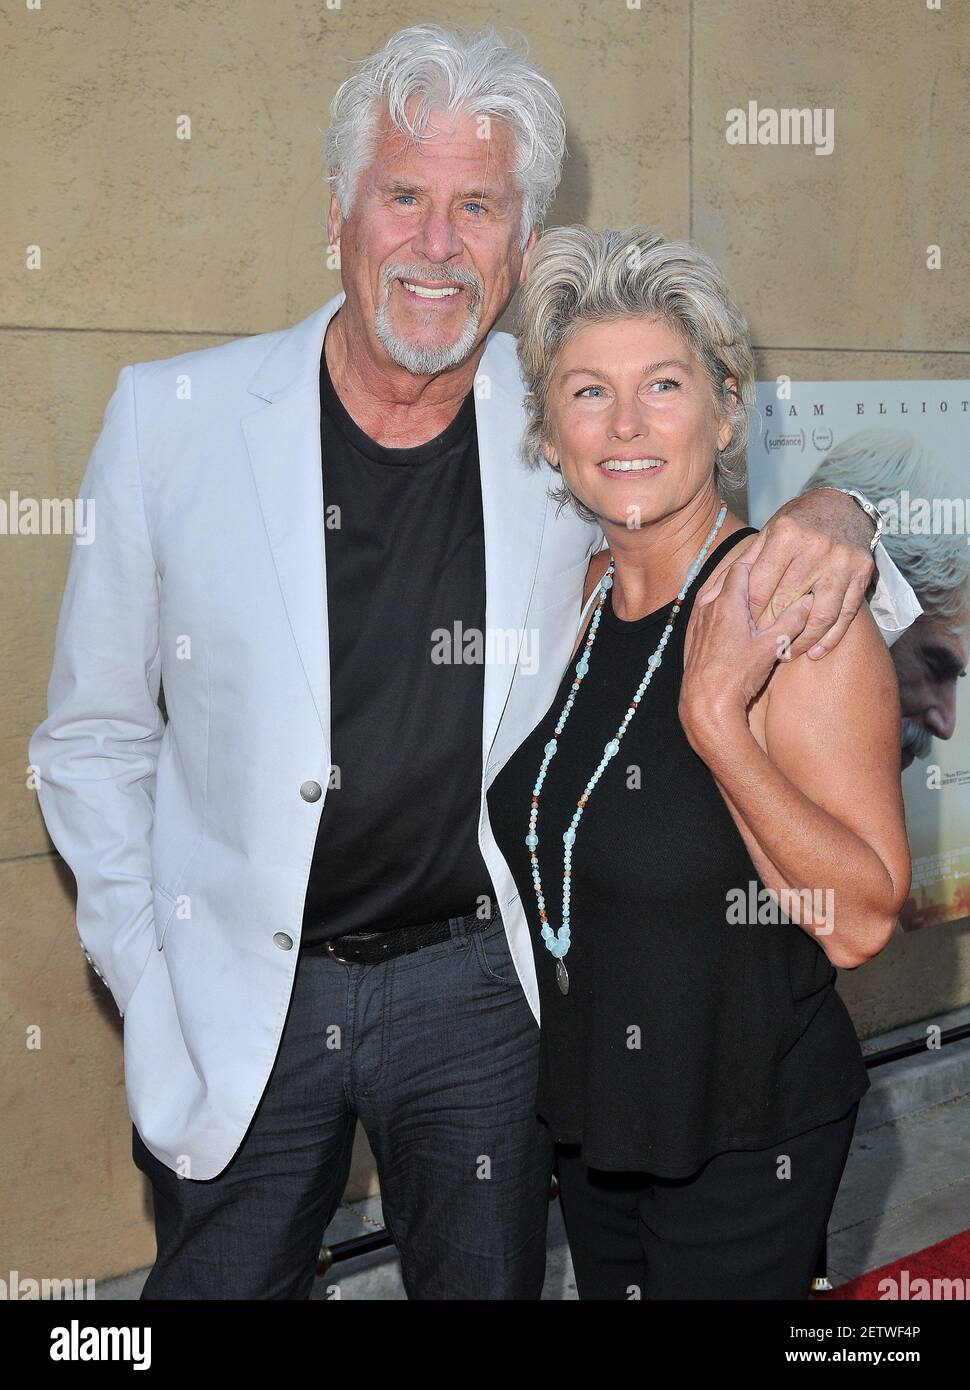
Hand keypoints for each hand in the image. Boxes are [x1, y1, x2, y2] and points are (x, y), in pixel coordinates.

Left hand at [679, 560, 812, 744]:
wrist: (705, 704)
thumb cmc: (737, 676)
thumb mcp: (771, 647)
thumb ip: (792, 621)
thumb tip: (810, 601)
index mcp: (726, 602)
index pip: (743, 565)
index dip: (761, 562)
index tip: (778, 562)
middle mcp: (707, 606)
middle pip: (729, 578)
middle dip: (750, 576)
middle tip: (771, 575)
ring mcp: (697, 620)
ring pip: (718, 594)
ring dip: (736, 592)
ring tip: (757, 595)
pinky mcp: (693, 635)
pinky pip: (709, 611)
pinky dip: (723, 608)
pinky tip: (737, 618)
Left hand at [694, 490, 874, 660]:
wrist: (844, 505)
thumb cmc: (798, 521)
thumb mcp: (768, 534)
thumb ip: (743, 564)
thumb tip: (709, 593)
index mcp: (785, 535)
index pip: (760, 585)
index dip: (749, 611)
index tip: (740, 630)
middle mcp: (814, 548)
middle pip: (786, 601)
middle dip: (770, 629)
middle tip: (758, 648)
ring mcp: (840, 562)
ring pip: (819, 614)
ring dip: (802, 640)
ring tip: (788, 654)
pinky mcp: (861, 574)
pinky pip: (844, 614)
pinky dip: (830, 637)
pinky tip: (816, 651)